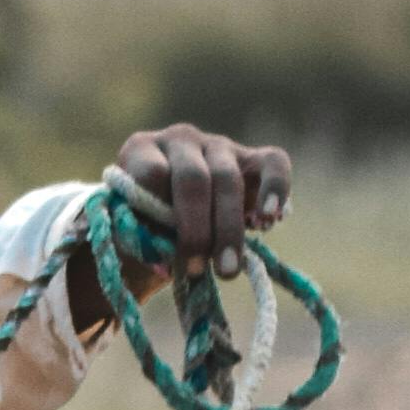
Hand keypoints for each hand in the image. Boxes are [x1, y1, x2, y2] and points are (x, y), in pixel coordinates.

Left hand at [105, 119, 290, 278]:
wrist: (169, 217)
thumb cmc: (143, 224)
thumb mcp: (133, 229)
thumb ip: (142, 236)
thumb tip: (167, 261)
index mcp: (141, 150)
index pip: (151, 173)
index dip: (155, 212)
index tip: (158, 251)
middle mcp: (180, 139)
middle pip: (193, 180)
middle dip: (196, 230)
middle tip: (196, 270)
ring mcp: (219, 145)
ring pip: (228, 180)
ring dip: (229, 229)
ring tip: (228, 270)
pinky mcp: (254, 157)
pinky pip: (273, 164)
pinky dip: (276, 189)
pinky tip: (271, 218)